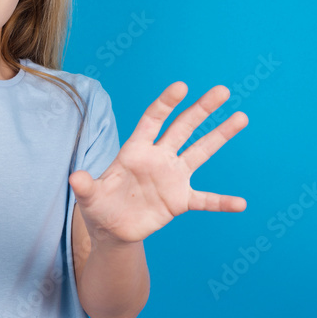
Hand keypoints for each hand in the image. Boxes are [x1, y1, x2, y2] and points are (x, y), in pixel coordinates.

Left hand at [69, 82, 247, 244]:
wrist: (112, 230)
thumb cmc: (98, 207)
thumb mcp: (89, 197)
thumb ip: (85, 186)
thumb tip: (75, 178)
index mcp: (135, 150)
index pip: (153, 120)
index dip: (165, 103)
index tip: (181, 86)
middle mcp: (158, 158)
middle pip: (183, 127)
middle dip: (202, 109)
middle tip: (222, 90)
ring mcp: (172, 177)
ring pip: (201, 152)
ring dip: (220, 136)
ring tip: (241, 117)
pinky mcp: (180, 200)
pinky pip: (205, 200)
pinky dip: (222, 202)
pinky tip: (241, 203)